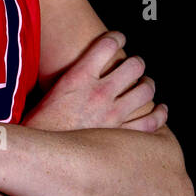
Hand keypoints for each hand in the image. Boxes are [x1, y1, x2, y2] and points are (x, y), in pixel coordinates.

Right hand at [24, 31, 167, 133]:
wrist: (36, 158)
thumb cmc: (35, 128)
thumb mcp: (42, 94)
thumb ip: (62, 80)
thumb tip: (68, 72)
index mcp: (77, 78)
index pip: (107, 45)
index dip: (116, 37)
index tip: (118, 38)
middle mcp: (99, 93)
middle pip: (134, 65)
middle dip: (136, 63)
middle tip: (134, 65)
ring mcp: (112, 115)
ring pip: (145, 90)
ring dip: (147, 85)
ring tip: (145, 84)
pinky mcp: (120, 136)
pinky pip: (150, 122)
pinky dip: (159, 114)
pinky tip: (160, 110)